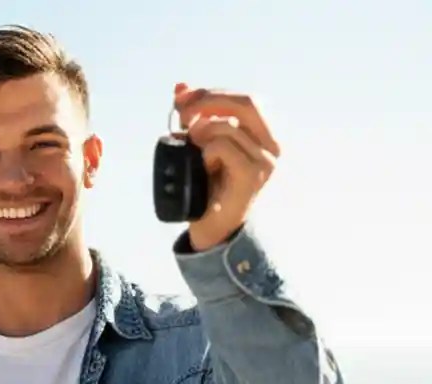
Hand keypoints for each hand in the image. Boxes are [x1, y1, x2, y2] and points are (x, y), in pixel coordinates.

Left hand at [173, 83, 280, 250]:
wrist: (212, 228)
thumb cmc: (206, 186)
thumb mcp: (198, 145)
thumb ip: (194, 116)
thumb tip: (180, 86)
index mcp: (264, 135)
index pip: (244, 100)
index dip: (211, 93)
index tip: (181, 96)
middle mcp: (272, 146)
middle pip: (246, 102)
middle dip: (208, 100)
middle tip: (180, 112)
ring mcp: (266, 162)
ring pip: (229, 126)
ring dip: (201, 132)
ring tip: (192, 148)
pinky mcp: (253, 176)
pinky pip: (223, 147)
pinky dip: (205, 151)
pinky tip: (203, 166)